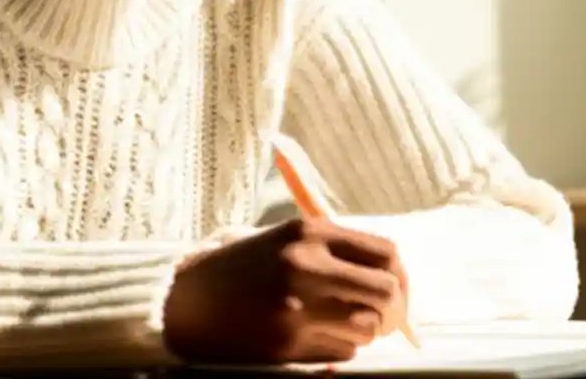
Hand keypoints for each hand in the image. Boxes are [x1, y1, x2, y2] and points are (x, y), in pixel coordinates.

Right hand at [162, 217, 408, 364]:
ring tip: (341, 325)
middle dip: (393, 309)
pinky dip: (339, 349)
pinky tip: (315, 338)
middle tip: (382, 317)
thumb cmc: (242, 268)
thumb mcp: (287, 239)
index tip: (396, 288)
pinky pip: (341, 353)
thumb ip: (337, 249)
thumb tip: (392, 275)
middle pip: (386, 292)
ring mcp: (297, 308)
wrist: (186, 300)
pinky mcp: (287, 345)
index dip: (399, 276)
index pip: (385, 253)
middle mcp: (307, 266)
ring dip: (363, 331)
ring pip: (367, 328)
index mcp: (309, 232)